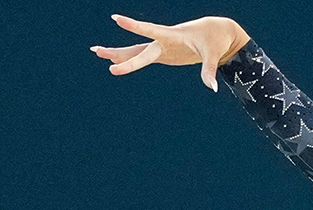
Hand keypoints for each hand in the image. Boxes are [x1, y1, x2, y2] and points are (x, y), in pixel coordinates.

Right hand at [90, 14, 250, 91]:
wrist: (215, 32)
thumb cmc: (214, 40)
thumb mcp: (213, 55)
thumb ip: (209, 70)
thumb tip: (212, 88)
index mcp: (173, 36)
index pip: (151, 31)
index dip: (135, 26)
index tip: (117, 18)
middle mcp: (164, 41)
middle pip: (138, 47)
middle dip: (120, 51)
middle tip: (97, 51)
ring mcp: (162, 48)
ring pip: (136, 50)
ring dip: (118, 53)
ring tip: (96, 51)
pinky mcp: (163, 54)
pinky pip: (142, 57)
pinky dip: (129, 59)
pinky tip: (114, 60)